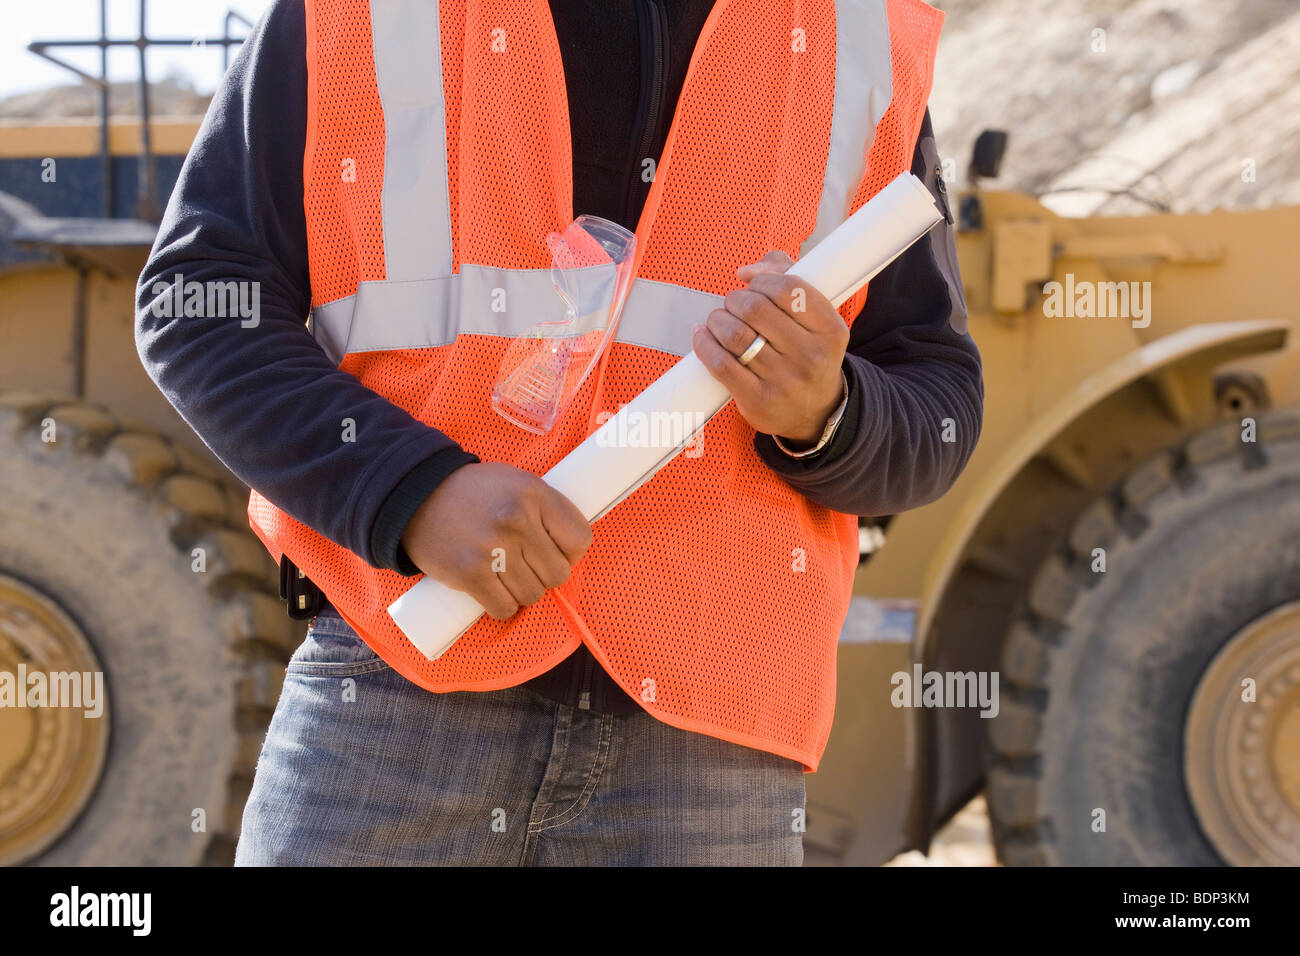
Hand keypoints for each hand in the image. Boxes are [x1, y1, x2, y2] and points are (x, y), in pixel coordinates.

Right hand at [400, 462, 592, 620]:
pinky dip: (501, 606)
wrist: (414, 494)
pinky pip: (504, 609)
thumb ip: (545, 508)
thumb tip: (573, 548)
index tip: (555, 553)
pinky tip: (492, 591)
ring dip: (521, 592)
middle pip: (558, 573)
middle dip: (544, 575)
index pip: (580, 539)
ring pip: (532, 594)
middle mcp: (517, 519)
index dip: (570, 553)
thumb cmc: (472, 491)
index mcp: (534, 493)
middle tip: (524, 565)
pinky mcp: (469, 573)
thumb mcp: (516, 481)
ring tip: (504, 575)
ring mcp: (493, 548)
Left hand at [692, 250, 847, 446]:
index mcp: (831, 330)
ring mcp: (784, 381)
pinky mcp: (758, 400)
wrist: (815, 412)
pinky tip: (702, 335)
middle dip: (735, 299)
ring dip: (717, 319)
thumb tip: (746, 272)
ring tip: (719, 320)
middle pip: (755, 308)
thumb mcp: (814, 317)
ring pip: (734, 334)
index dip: (762, 280)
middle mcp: (811, 356)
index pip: (788, 288)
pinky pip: (720, 363)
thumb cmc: (807, 351)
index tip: (753, 286)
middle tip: (733, 305)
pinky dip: (704, 343)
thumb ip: (786, 276)